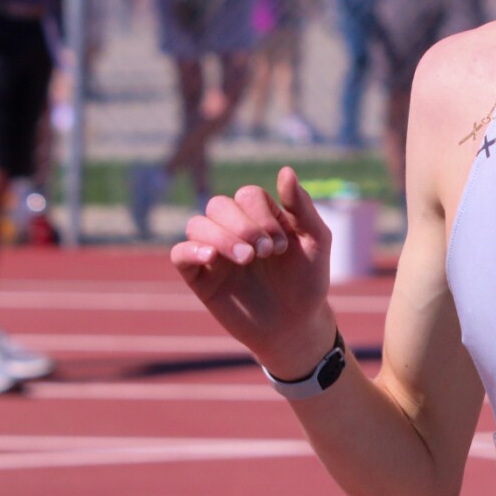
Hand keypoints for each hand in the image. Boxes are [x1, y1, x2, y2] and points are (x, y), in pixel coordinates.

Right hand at [171, 167, 336, 376]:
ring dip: (221, 237)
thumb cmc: (308, 281)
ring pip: (197, 224)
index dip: (261, 214)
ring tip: (246, 259)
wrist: (296, 326)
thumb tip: (285, 170)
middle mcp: (234, 229)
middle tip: (264, 252)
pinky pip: (179, 254)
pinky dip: (191, 250)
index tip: (282, 246)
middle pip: (218, 205)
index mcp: (261, 216)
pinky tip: (212, 258)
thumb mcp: (315, 240)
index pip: (246, 195)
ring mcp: (215, 252)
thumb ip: (301, 206)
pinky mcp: (200, 277)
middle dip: (242, 225)